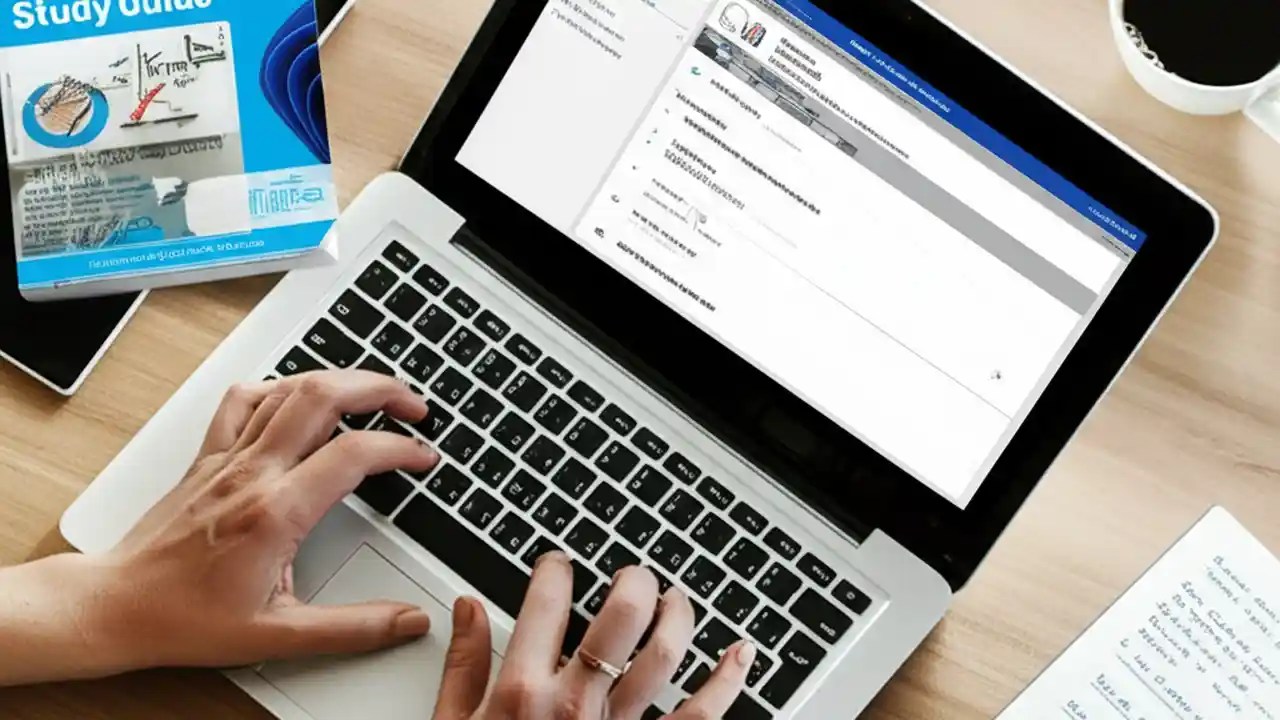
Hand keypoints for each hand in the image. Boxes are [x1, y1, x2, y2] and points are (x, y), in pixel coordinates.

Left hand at [86, 370, 441, 672]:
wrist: (116, 608)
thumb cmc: (185, 620)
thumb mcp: (279, 635)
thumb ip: (354, 629)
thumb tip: (408, 621)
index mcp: (275, 512)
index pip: (353, 454)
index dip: (401, 448)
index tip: (424, 458)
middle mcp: (251, 473)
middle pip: (323, 395)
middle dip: (380, 388)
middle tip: (412, 405)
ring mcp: (227, 459)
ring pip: (287, 388)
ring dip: (338, 380)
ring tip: (371, 392)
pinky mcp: (207, 458)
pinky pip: (244, 400)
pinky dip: (280, 388)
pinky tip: (297, 399)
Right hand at [435, 556, 752, 719]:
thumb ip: (462, 666)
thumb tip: (467, 609)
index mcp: (522, 690)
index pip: (547, 599)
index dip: (556, 568)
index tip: (559, 564)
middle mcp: (574, 704)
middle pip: (620, 615)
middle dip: (632, 580)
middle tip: (632, 574)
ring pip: (665, 654)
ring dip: (679, 616)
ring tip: (676, 599)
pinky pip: (700, 717)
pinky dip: (728, 682)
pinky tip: (740, 654)